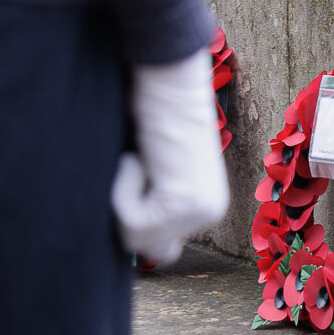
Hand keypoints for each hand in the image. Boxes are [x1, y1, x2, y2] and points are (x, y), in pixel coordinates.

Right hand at [111, 46, 230, 264]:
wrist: (167, 82)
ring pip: (134, 239)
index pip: (164, 248)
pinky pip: (130, 222)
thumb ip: (149, 203)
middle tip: (136, 171)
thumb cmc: (152, 116)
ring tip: (139, 161)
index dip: (137, 220)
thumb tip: (129, 246)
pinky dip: (121, 188)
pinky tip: (138, 159)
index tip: (136, 180)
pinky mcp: (185, 203)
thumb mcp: (153, 170)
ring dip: (123, 197)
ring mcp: (202, 210)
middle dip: (131, 217)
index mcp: (208, 205)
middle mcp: (212, 212)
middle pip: (152, 252)